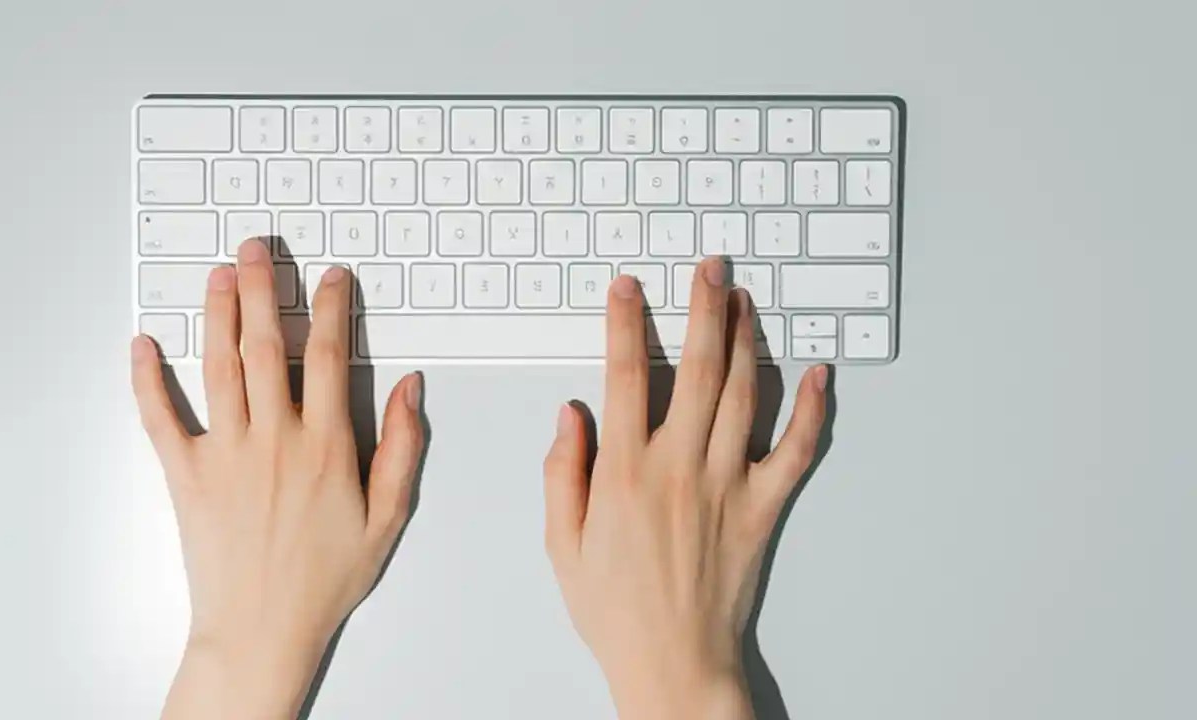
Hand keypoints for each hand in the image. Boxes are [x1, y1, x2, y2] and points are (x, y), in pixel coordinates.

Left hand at [131, 239, 425, 719]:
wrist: (263, 629)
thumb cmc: (326, 578)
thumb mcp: (387, 516)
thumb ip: (403, 448)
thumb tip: (412, 388)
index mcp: (326, 447)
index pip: (330, 358)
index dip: (332, 309)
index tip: (332, 278)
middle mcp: (274, 439)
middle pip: (267, 347)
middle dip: (263, 290)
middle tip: (256, 249)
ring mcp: (225, 454)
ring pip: (219, 367)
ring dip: (216, 314)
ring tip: (216, 274)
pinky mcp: (185, 476)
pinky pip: (160, 418)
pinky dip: (147, 380)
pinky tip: (142, 344)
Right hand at [543, 257, 828, 719]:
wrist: (672, 661)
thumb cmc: (615, 608)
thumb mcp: (562, 543)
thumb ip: (561, 473)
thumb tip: (572, 413)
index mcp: (625, 472)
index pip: (626, 376)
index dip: (625, 323)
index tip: (628, 287)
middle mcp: (679, 467)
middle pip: (698, 369)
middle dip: (702, 309)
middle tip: (709, 269)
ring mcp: (726, 484)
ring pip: (744, 394)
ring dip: (746, 339)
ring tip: (743, 299)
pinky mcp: (762, 507)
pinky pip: (795, 450)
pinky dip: (811, 409)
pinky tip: (818, 373)